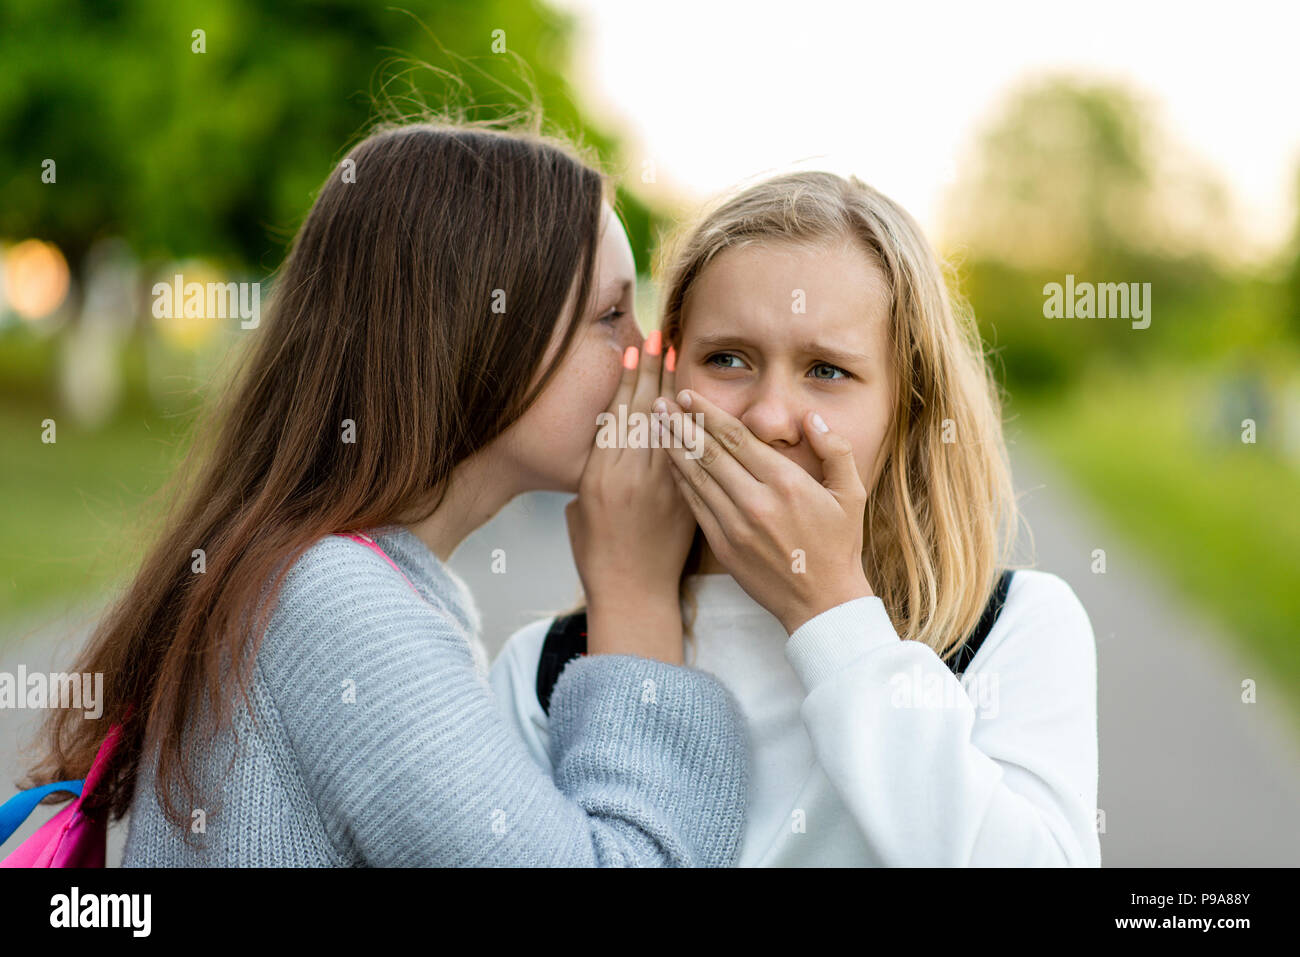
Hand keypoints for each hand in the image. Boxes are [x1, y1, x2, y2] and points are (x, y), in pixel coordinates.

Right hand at [566, 333, 695, 662]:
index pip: (616, 414)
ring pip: (669, 426)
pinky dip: (693, 427)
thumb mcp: (579, 509)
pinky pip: (690, 454)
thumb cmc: (598, 555)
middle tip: (661, 337)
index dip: (627, 379)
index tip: (635, 351)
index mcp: (598, 475)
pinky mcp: (685, 499)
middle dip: (652, 371)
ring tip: (679, 359)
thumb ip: (594, 473)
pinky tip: (696, 404)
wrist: (633, 594)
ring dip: (674, 390)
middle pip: (643, 410)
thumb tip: (610, 442)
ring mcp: (660, 487)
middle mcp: (629, 475)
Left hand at [653, 388, 872, 634]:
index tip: (688, 395)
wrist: (822, 602)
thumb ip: (835, 450)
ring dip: (674, 448)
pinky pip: (695, 506)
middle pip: (710, 453)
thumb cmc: (839, 545)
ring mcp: (736, 526)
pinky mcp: (723, 546)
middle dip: (682, 423)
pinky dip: (680, 481)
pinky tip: (669, 463)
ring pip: (696, 477)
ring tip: (656, 425)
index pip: (737, 438)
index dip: (708, 413)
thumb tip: (812, 418)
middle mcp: (756, 502)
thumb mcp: (852, 494)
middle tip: (662, 402)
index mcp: (786, 483)